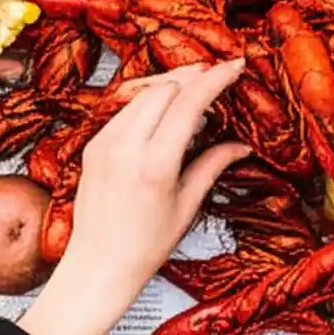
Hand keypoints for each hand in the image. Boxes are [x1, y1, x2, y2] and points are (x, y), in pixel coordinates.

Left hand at [18, 60, 249, 334]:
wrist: (97, 266)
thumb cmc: (143, 247)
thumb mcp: (187, 206)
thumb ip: (213, 165)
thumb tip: (240, 145)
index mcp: (154, 165)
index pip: (188, 102)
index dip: (214, 79)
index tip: (233, 67)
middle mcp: (125, 148)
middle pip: (164, 89)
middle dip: (193, 77)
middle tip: (217, 77)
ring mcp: (104, 144)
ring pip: (142, 93)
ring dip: (170, 86)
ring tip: (194, 90)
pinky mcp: (93, 146)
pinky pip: (124, 110)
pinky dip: (148, 101)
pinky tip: (164, 110)